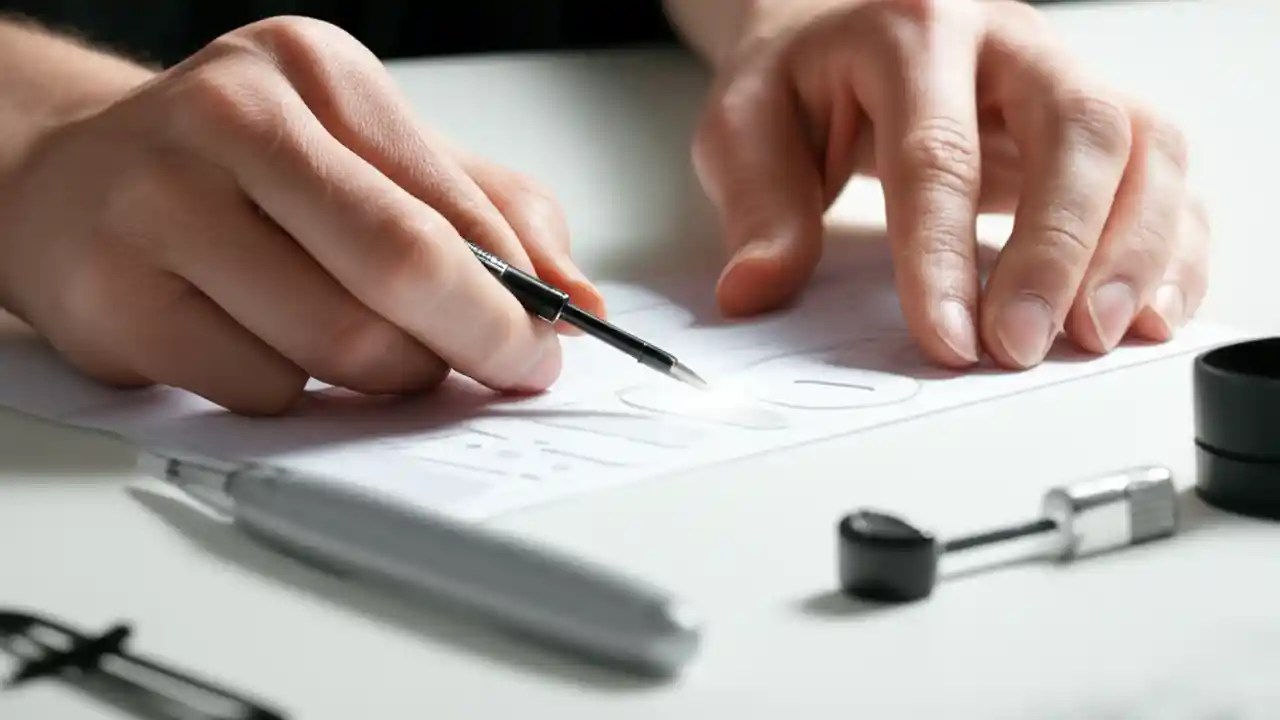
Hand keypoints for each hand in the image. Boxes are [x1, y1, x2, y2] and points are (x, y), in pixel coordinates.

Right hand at [0, 17, 603, 413]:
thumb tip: (577, 303)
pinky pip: (265, 392)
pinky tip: (279, 349)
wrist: (74, 177)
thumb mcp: (373, 153)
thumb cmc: (245, 168)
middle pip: (400, 268)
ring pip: (337, 347)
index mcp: (314, 71)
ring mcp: (159, 207)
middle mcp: (230, 120)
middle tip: (506, 370)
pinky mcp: (115, 302)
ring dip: (390, 376)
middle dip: (477, 342)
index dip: (519, 296)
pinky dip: (299, 394)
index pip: (450, 206)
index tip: (551, 341)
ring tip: (383, 352)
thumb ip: (489, 214)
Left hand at [689, 0, 1206, 367]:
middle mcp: (1007, 42)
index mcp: (912, 31)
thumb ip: (759, 203)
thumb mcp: (748, 123)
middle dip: (1057, 252)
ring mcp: (1063, 73)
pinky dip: (1171, 243)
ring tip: (1096, 336)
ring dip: (1134, 250)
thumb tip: (756, 290)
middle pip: (1075, 131)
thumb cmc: (803, 77)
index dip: (943, 255)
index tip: (947, 339)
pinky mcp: (1096, 116)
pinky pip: (1164, 169)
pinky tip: (1147, 309)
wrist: (842, 22)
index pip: (938, 152)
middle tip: (1020, 344)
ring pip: (1142, 143)